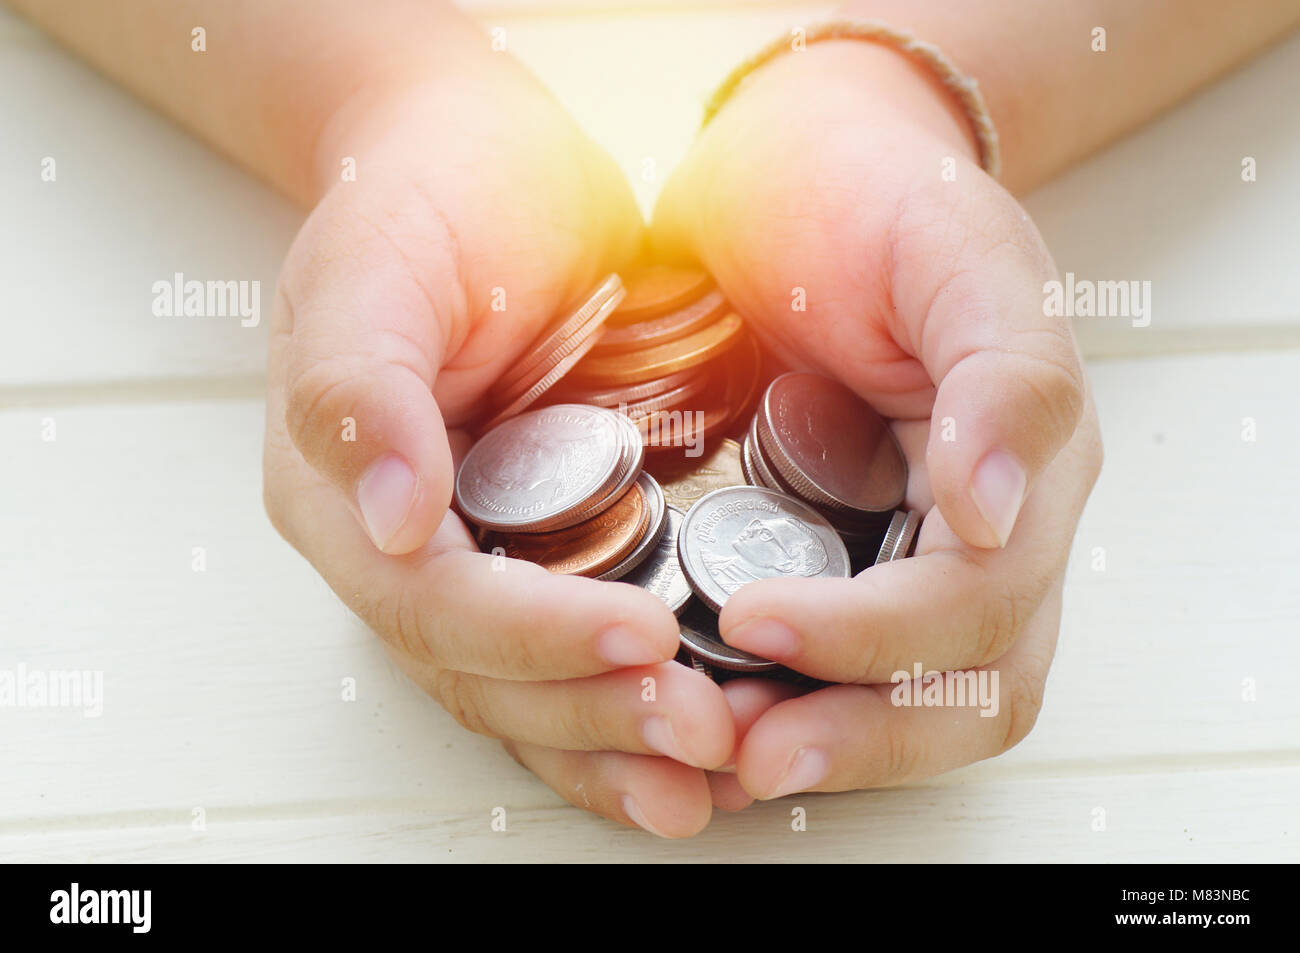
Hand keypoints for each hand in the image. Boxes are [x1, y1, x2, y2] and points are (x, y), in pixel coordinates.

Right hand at [262, 61, 733, 835]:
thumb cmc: (433, 193)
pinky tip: (694, 749)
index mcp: (341, 494)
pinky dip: (625, 714)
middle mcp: (400, 550)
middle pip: (486, 675)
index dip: (535, 635)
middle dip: (593, 712)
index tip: (644, 636)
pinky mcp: (537, 553)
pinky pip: (571, 663)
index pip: (432, 603)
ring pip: (530, 693)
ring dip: (619, 742)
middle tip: (704, 729)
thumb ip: (359, 384)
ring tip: (715, 763)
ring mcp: (471, 558)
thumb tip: (389, 517)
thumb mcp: (377, 260)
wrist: (490, 164)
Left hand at [652, 40, 1102, 799]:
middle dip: (856, 733)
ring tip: (712, 756)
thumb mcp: (955, 253)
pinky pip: (832, 665)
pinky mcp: (835, 553)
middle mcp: (981, 532)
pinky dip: (778, 704)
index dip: (876, 637)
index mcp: (1026, 469)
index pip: (979, 606)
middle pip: (959, 689)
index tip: (751, 622)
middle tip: (738, 755)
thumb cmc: (873, 192)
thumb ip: (1009, 377)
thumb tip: (997, 517)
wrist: (799, 160)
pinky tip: (700, 707)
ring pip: (909, 702)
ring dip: (822, 743)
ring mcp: (910, 550)